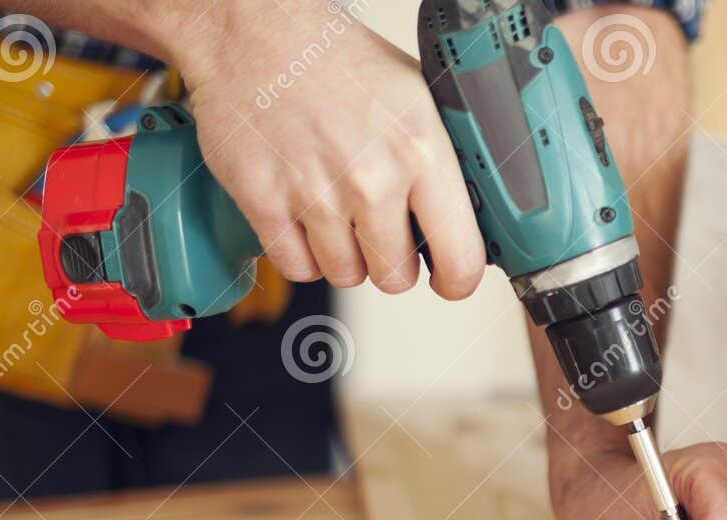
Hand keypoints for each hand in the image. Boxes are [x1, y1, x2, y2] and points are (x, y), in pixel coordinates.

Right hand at [171, 1, 483, 298]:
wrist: (255, 33)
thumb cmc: (338, 62)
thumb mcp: (418, 97)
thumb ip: (445, 161)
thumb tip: (470, 217)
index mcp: (420, 152)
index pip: (460, 258)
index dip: (457, 281)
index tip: (448, 279)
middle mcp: (371, 179)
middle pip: (395, 278)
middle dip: (392, 261)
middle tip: (381, 229)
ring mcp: (316, 194)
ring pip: (346, 276)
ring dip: (346, 256)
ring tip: (340, 211)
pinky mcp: (265, 202)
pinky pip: (297, 267)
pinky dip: (302, 253)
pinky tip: (306, 215)